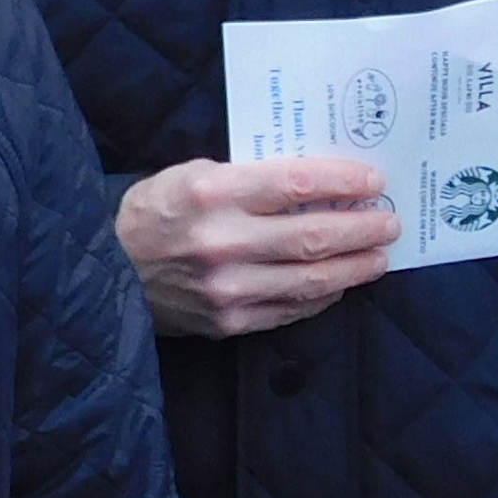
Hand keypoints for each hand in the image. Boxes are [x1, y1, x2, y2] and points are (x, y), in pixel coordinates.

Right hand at [116, 157, 397, 339]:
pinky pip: (292, 309)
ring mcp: (228, 289)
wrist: (107, 270)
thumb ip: (249, 178)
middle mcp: (223, 242)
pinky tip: (340, 283)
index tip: (373, 182)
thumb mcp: (192, 173)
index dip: (342, 183)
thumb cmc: (156, 211)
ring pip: (311, 280)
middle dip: (362, 228)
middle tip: (389, 221)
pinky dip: (323, 296)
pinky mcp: (230, 323)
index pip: (295, 184)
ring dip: (355, 267)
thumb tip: (316, 185)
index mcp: (212, 193)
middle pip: (313, 237)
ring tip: (379, 255)